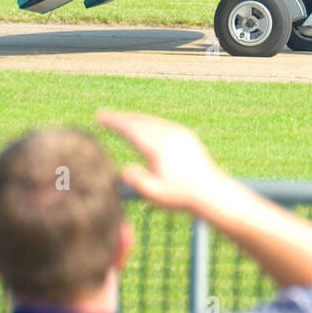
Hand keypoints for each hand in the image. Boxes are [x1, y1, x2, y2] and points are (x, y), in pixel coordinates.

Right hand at [97, 111, 226, 211]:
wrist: (212, 192)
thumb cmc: (181, 197)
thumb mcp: (156, 195)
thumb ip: (137, 182)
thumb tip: (124, 170)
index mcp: (158, 148)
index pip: (131, 129)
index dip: (114, 122)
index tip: (99, 117)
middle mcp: (168, 136)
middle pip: (139, 121)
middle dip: (121, 118)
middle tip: (104, 115)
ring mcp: (179, 133)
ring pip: (151, 121)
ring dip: (134, 119)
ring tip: (119, 120)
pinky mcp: (186, 136)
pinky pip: (162, 124)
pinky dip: (148, 123)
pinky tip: (143, 127)